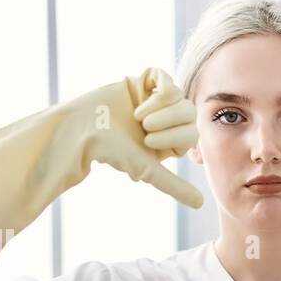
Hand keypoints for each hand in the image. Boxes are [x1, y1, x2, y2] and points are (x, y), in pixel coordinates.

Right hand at [0, 66, 203, 232]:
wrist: (79, 128)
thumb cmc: (110, 153)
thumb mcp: (146, 169)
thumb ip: (173, 185)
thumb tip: (201, 204)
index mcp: (168, 142)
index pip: (192, 133)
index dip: (175, 135)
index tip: (147, 140)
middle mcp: (163, 121)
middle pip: (188, 113)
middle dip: (168, 120)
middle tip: (141, 127)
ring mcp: (152, 100)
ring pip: (177, 95)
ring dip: (159, 105)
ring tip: (136, 115)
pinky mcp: (139, 82)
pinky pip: (163, 76)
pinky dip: (156, 86)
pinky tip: (138, 95)